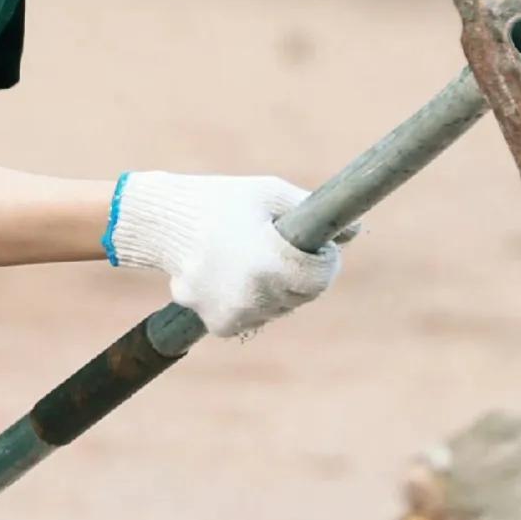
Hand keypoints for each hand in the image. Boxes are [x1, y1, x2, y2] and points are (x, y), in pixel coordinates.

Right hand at [102, 171, 349, 338]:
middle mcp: (254, 296)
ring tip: (251, 255)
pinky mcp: (221, 326)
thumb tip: (356, 229)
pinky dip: (253, 300)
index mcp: (270, 263)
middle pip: (304, 294)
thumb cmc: (221, 201)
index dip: (323, 258)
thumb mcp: (269, 193)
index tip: (314, 245)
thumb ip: (312, 210)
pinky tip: (233, 274)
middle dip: (301, 272)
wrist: (164, 224)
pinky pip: (254, 316)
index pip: (321, 276)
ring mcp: (236, 314)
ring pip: (280, 307)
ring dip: (277, 287)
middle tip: (278, 246)